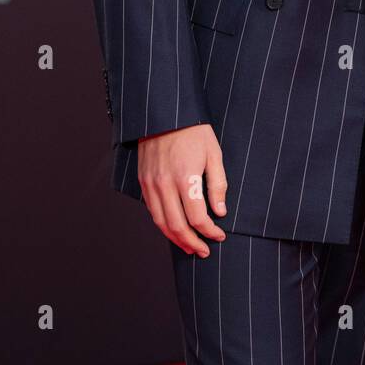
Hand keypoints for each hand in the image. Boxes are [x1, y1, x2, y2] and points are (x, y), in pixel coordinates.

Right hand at [137, 123, 227, 256]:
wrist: (165, 113)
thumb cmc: (194, 131)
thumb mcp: (214, 153)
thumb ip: (218, 184)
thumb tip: (220, 212)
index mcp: (185, 177)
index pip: (197, 217)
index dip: (209, 231)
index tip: (219, 235)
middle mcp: (165, 184)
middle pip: (177, 226)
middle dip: (193, 242)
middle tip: (205, 251)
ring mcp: (151, 184)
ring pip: (162, 222)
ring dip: (177, 239)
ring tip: (191, 247)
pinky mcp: (144, 182)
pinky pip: (153, 211)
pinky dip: (164, 225)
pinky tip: (175, 230)